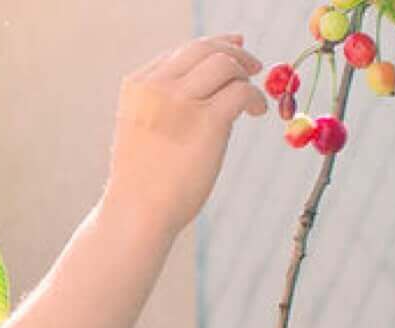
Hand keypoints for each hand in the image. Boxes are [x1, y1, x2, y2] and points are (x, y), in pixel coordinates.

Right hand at [103, 34, 268, 234]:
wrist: (136, 213)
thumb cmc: (142, 181)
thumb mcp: (144, 129)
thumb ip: (165, 104)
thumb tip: (207, 86)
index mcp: (138, 87)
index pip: (179, 52)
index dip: (211, 46)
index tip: (231, 50)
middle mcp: (157, 86)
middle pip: (203, 48)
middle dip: (233, 51)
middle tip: (254, 64)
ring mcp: (182, 101)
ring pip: (225, 63)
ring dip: (246, 73)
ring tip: (254, 95)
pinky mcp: (209, 120)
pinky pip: (242, 91)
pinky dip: (256, 96)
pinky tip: (257, 111)